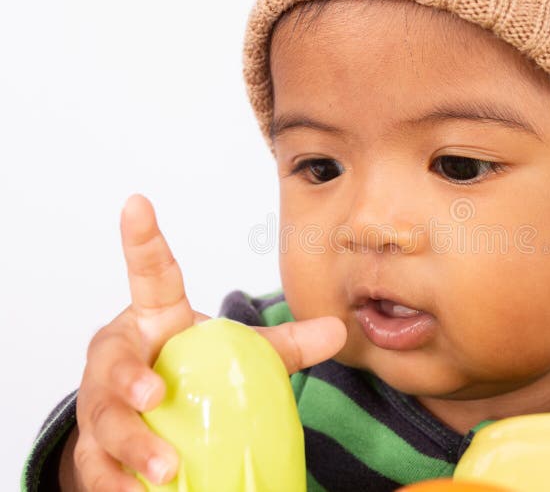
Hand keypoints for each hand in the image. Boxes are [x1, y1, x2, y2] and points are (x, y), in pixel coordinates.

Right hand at [62, 194, 345, 490]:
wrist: (139, 411)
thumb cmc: (185, 367)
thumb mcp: (231, 352)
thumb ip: (281, 343)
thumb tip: (338, 330)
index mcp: (155, 321)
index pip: (151, 276)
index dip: (143, 240)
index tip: (138, 201)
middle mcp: (119, 356)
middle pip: (116, 363)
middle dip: (129, 380)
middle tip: (155, 395)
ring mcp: (101, 402)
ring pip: (104, 421)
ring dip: (130, 445)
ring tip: (162, 470)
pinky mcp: (95, 446)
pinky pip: (97, 467)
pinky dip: (114, 485)